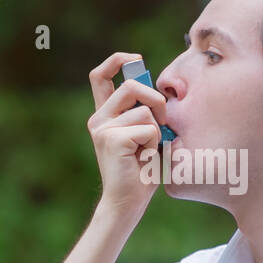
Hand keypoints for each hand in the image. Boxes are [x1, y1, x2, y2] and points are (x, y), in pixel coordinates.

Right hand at [87, 52, 169, 221]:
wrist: (128, 203)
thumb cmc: (142, 172)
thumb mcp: (146, 136)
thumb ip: (147, 114)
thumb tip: (161, 92)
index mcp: (104, 115)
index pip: (100, 75)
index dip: (117, 60)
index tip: (136, 59)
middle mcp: (98, 119)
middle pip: (131, 85)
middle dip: (156, 100)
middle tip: (163, 123)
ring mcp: (102, 128)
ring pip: (144, 111)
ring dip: (156, 131)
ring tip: (147, 151)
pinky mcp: (111, 139)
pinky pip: (147, 129)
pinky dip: (154, 144)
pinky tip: (143, 159)